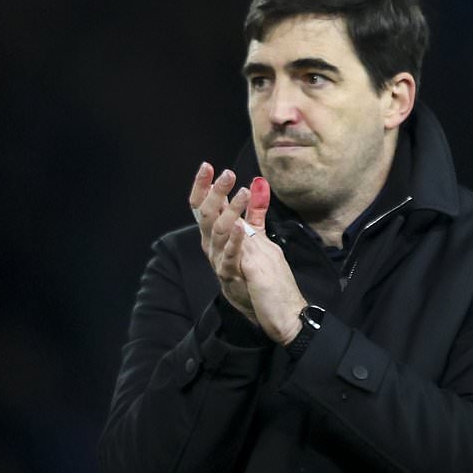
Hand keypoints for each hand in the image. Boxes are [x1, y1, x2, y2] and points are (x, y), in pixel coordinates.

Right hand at [190, 163, 263, 321]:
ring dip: (230, 210)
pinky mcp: (230, 275)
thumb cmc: (257, 269)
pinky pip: (229, 255)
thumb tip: (258, 183)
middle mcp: (212, 245)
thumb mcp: (256, 236)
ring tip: (241, 192)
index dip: (202, 186)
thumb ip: (255, 211)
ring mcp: (219, 260)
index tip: (207, 166)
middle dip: (216, 193)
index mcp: (216, 233)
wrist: (269, 307)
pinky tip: (240, 226)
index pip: (203, 206)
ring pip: (218, 231)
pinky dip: (234, 240)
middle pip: (207, 214)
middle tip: (227, 174)